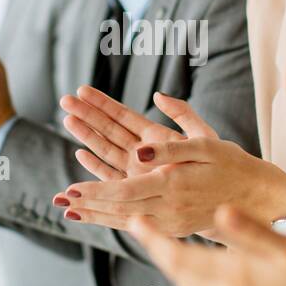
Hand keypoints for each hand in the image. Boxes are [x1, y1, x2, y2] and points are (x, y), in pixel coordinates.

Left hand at [55, 131, 285, 238]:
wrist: (257, 197)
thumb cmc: (232, 165)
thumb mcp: (207, 146)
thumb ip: (172, 144)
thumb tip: (140, 148)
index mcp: (174, 186)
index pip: (126, 192)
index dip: (96, 192)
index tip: (72, 189)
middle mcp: (170, 210)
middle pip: (119, 209)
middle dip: (89, 204)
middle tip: (61, 200)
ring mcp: (171, 223)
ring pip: (125, 221)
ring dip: (96, 215)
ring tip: (69, 210)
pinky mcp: (174, 229)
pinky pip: (138, 227)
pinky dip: (113, 221)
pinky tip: (96, 217)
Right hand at [60, 88, 210, 179]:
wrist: (220, 196)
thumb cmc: (215, 166)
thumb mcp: (202, 136)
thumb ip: (183, 114)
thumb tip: (159, 95)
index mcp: (155, 136)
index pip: (123, 115)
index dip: (103, 102)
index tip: (83, 89)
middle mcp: (141, 152)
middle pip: (108, 130)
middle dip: (87, 114)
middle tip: (65, 99)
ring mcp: (136, 171)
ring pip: (105, 150)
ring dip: (86, 135)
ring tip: (67, 119)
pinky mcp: (136, 189)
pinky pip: (112, 176)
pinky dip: (96, 166)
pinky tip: (81, 154)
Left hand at [131, 207, 285, 285]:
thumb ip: (252, 233)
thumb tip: (219, 213)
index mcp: (238, 277)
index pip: (180, 257)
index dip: (154, 240)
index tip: (136, 222)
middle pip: (180, 276)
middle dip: (159, 252)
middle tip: (144, 229)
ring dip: (176, 268)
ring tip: (167, 247)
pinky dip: (195, 282)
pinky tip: (204, 271)